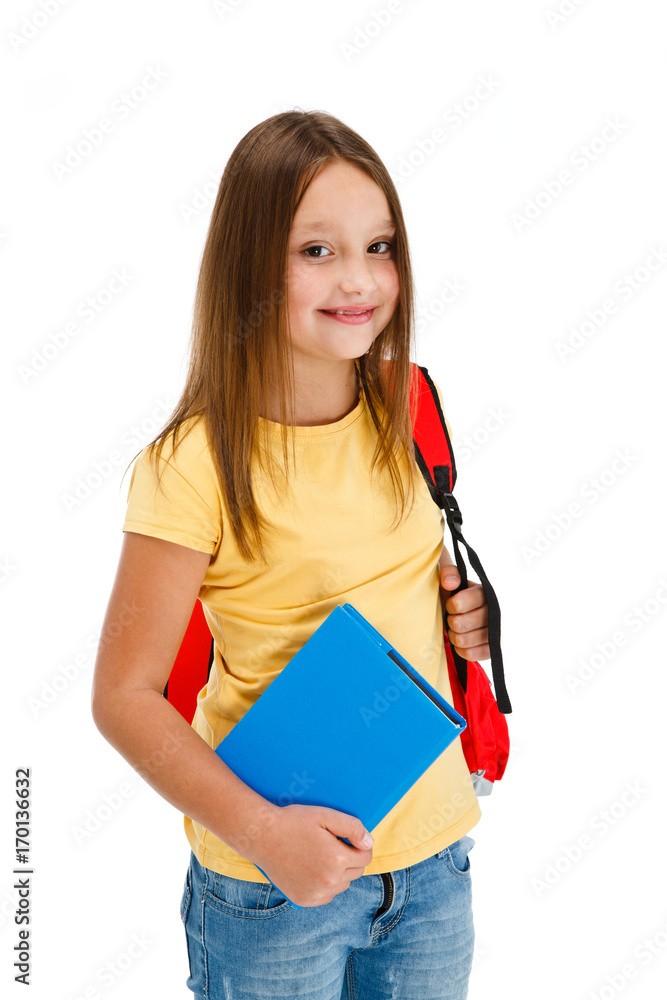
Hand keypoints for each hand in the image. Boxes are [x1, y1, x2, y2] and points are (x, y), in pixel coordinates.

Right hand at [251, 804, 374, 907]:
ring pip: (343, 885)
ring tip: (321, 855)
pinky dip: (326, 884)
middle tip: (333, 844)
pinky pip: (327, 895)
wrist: (261, 836)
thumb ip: (352, 827)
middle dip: (351, 858)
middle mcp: (329, 881)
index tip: (349, 838)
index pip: (366, 857)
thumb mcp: (325, 815)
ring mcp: (316, 893)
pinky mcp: (304, 900)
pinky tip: (313, 869)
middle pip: (357, 872)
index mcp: (337, 859)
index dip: (360, 845)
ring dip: (339, 872)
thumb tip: (369, 843)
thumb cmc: (293, 822)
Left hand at [439, 544, 489, 660]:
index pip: (461, 602)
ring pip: (465, 640)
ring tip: (455, 630)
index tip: (450, 604)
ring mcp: (496, 631)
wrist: (463, 613)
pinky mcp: (493, 648)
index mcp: (484, 592)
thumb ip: (449, 573)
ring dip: (454, 636)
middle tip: (452, 618)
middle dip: (450, 621)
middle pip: (460, 624)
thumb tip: (450, 584)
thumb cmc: (456, 594)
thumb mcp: (451, 578)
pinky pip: (473, 654)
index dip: (451, 606)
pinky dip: (461, 650)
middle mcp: (494, 611)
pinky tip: (461, 642)